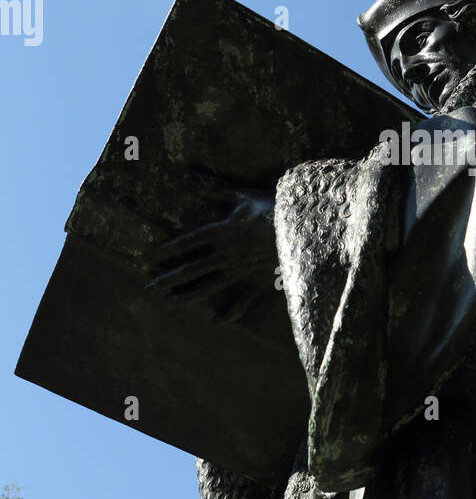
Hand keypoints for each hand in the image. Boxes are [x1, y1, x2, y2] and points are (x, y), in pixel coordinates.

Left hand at [144, 174, 275, 322]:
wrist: (304, 227)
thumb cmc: (273, 207)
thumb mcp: (242, 196)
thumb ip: (213, 189)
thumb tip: (187, 176)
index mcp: (221, 232)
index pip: (186, 243)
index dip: (166, 250)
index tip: (148, 258)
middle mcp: (226, 254)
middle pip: (191, 269)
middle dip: (168, 279)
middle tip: (149, 288)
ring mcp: (241, 271)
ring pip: (208, 287)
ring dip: (187, 295)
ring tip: (169, 302)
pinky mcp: (258, 283)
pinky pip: (241, 302)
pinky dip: (229, 313)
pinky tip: (215, 322)